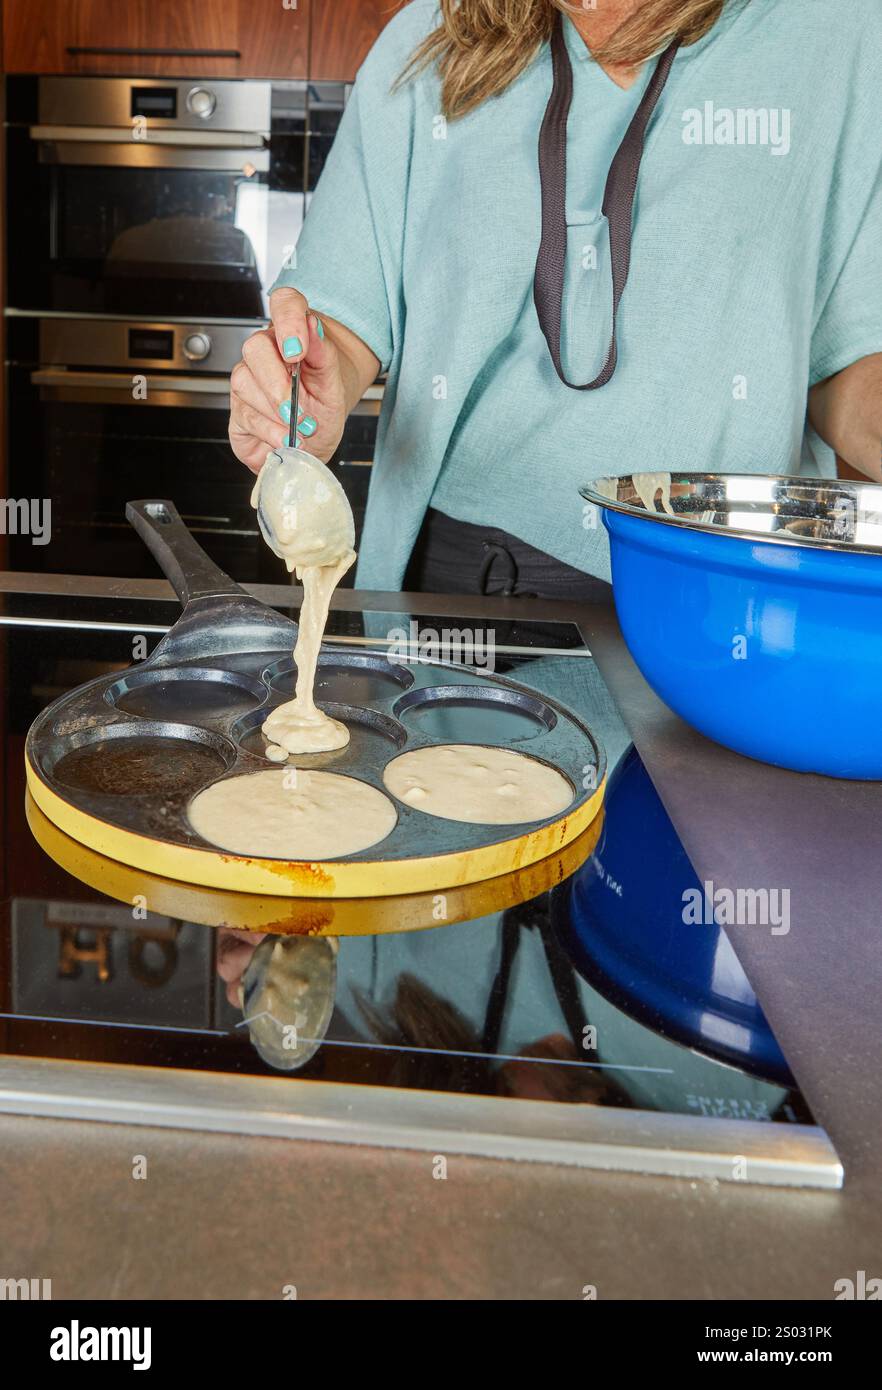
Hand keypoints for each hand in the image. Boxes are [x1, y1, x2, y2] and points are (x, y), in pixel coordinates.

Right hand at [228, 287, 348, 471]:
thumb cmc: (325, 403)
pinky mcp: (238, 414)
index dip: (289, 320)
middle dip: (277, 382)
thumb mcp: (335, 383)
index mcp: (290, 335)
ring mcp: (246, 383)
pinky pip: (244, 416)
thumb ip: (324, 354)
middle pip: (255, 348)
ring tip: (300, 428)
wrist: (318, 436)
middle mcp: (264, 355)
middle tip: (297, 407)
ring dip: (275, 411)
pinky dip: (269, 431)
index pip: (284, 303)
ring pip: (244, 384)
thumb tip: (314, 327)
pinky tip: (285, 438)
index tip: (298, 350)